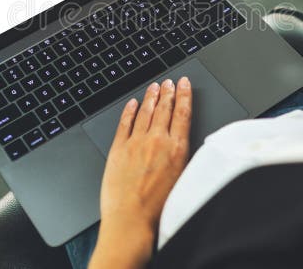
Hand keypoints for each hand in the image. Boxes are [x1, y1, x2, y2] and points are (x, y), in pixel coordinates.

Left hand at [89, 78, 192, 268]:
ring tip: (154, 87)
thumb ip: (182, 157)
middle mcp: (157, 141)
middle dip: (168, 92)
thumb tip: (183, 142)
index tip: (184, 84)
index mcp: (177, 149)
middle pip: (164, 108)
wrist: (131, 221)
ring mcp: (136, 143)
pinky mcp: (118, 149)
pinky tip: (132, 104)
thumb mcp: (183, 180)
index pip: (182, 113)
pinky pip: (124, 123)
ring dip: (151, 97)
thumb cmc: (158, 210)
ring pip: (145, 112)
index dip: (184, 95)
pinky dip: (129, 111)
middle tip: (169, 81)